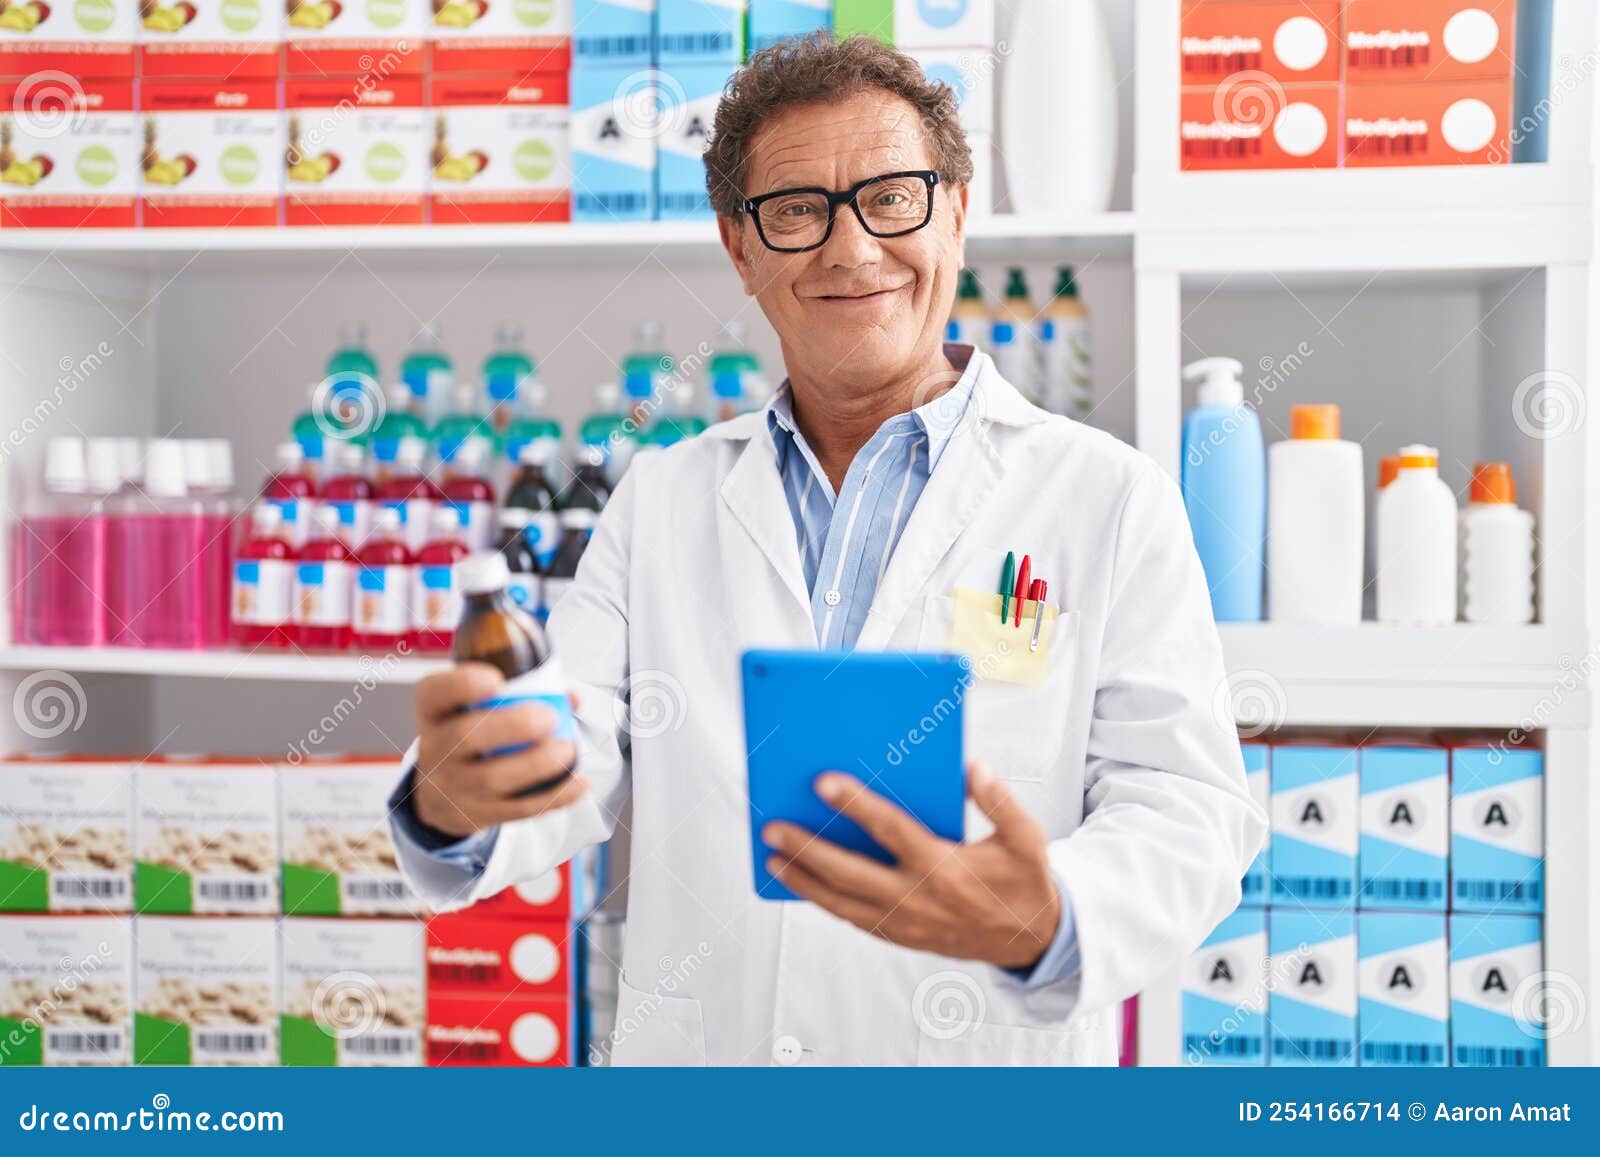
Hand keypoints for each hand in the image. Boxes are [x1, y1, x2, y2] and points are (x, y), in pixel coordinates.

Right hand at [410, 663, 586, 838]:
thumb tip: (570, 697)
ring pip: (492, 778)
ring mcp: (454, 786)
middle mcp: (437, 748)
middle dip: (512, 725)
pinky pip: (518, 809)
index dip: (462, 684)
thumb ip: (518, 693)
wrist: (439, 798)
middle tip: (548, 718)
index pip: (435, 693)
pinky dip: (554, 796)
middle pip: (465, 736)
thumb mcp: (472, 710)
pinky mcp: (478, 814)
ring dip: (537, 764)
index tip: (496, 679)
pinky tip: (578, 783)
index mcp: (435, 712)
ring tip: (567, 750)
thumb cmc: (466, 738)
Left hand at [762, 763, 1060, 970]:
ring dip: (804, 881)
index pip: (890, 830)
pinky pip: (855, 919)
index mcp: (944, 867)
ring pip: (842, 904)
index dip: (855, 805)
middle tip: (772, 827)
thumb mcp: (1026, 838)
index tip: (823, 782)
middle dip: (807, 849)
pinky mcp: (901, 937)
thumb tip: (974, 767)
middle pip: (849, 872)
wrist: (1032, 940)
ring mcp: (906, 923)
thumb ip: (1000, 801)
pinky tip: (804, 883)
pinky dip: (826, 902)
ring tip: (772, 858)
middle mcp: (918, 898)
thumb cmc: (1023, 881)